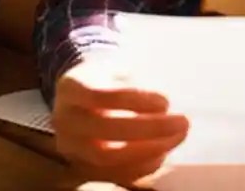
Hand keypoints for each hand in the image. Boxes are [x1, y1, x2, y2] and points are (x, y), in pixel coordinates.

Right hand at [52, 57, 188, 186]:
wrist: (82, 98)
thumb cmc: (107, 81)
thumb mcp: (117, 70)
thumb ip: (136, 86)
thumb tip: (163, 108)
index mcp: (70, 86)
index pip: (99, 94)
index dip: (134, 99)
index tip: (165, 100)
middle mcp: (63, 118)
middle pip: (103, 128)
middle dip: (148, 129)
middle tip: (182, 122)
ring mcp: (70, 146)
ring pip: (107, 157)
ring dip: (149, 151)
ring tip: (176, 138)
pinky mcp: (82, 167)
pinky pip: (113, 174)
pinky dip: (142, 167)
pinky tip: (162, 153)